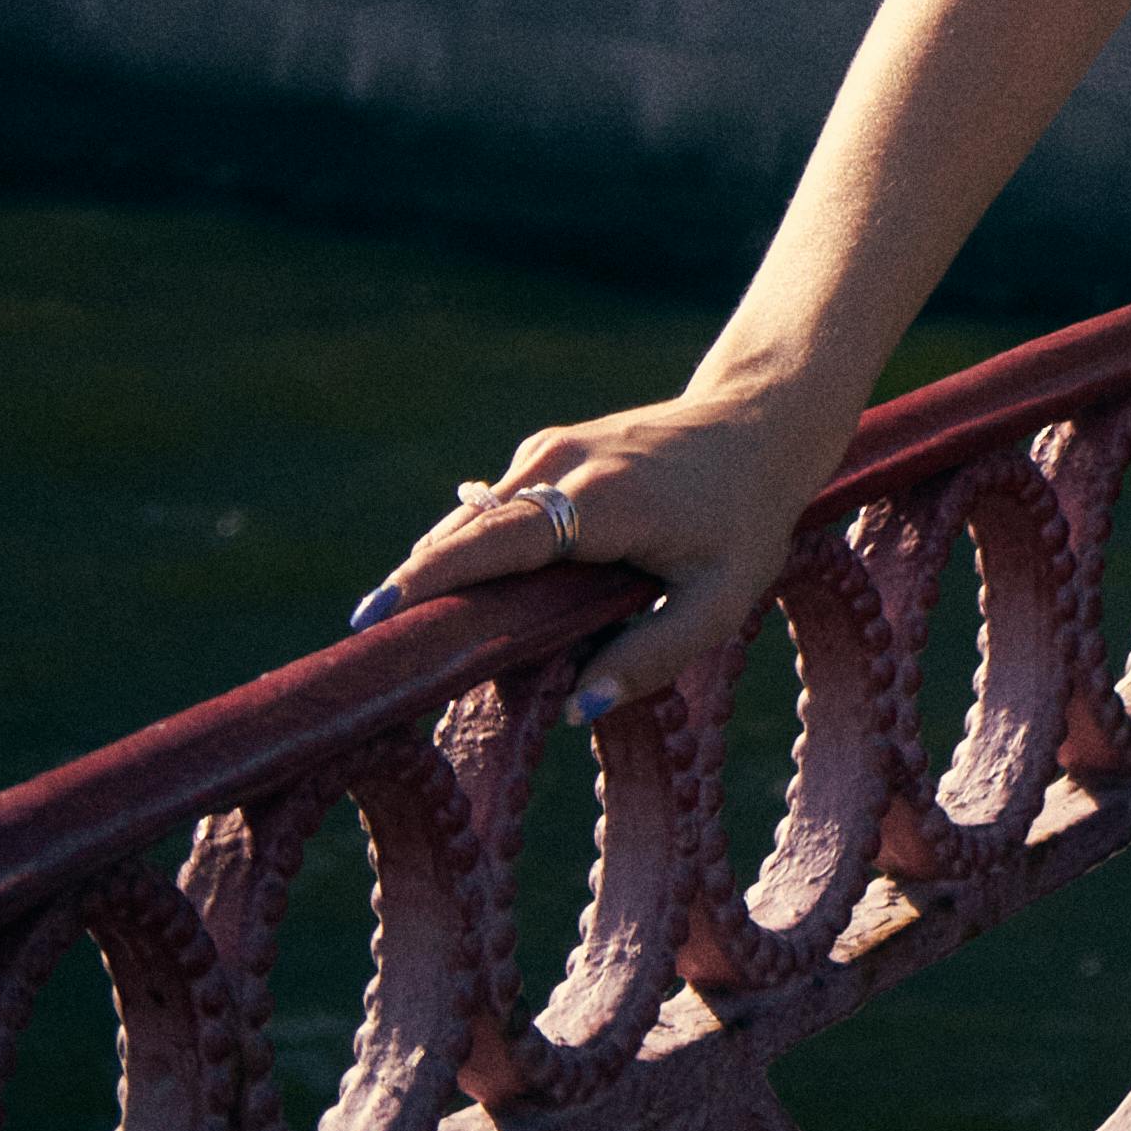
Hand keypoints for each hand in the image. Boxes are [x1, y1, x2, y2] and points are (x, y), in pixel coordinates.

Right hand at [347, 392, 843, 722]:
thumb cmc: (745, 519)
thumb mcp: (723, 600)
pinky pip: (494, 507)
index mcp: (597, 501)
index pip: (494, 542)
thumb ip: (655, 656)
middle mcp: (559, 464)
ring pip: (473, 519)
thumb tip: (578, 709)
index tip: (372, 616)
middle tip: (377, 648)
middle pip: (464, 533)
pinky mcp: (548, 449)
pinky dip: (472, 548)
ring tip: (416, 634)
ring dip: (442, 570)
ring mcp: (549, 449)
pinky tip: (469, 595)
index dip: (430, 579)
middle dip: (416, 586)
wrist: (758, 421)